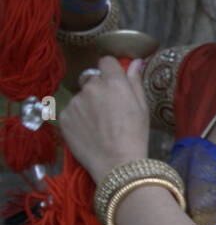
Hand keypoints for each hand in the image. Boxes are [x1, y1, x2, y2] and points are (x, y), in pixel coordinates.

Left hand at [58, 56, 150, 182]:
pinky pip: (71, 111)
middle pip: (93, 80)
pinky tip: (88, 132)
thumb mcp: (142, 107)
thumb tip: (136, 61)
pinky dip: (78, 118)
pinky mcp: (63, 116)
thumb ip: (135, 81)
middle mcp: (91, 87)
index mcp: (114, 82)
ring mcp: (75, 101)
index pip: (106, 61)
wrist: (117, 163)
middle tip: (109, 110)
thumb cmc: (136, 135)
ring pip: (81, 96)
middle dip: (100, 89)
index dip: (110, 70)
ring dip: (88, 104)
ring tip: (99, 125)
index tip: (114, 82)